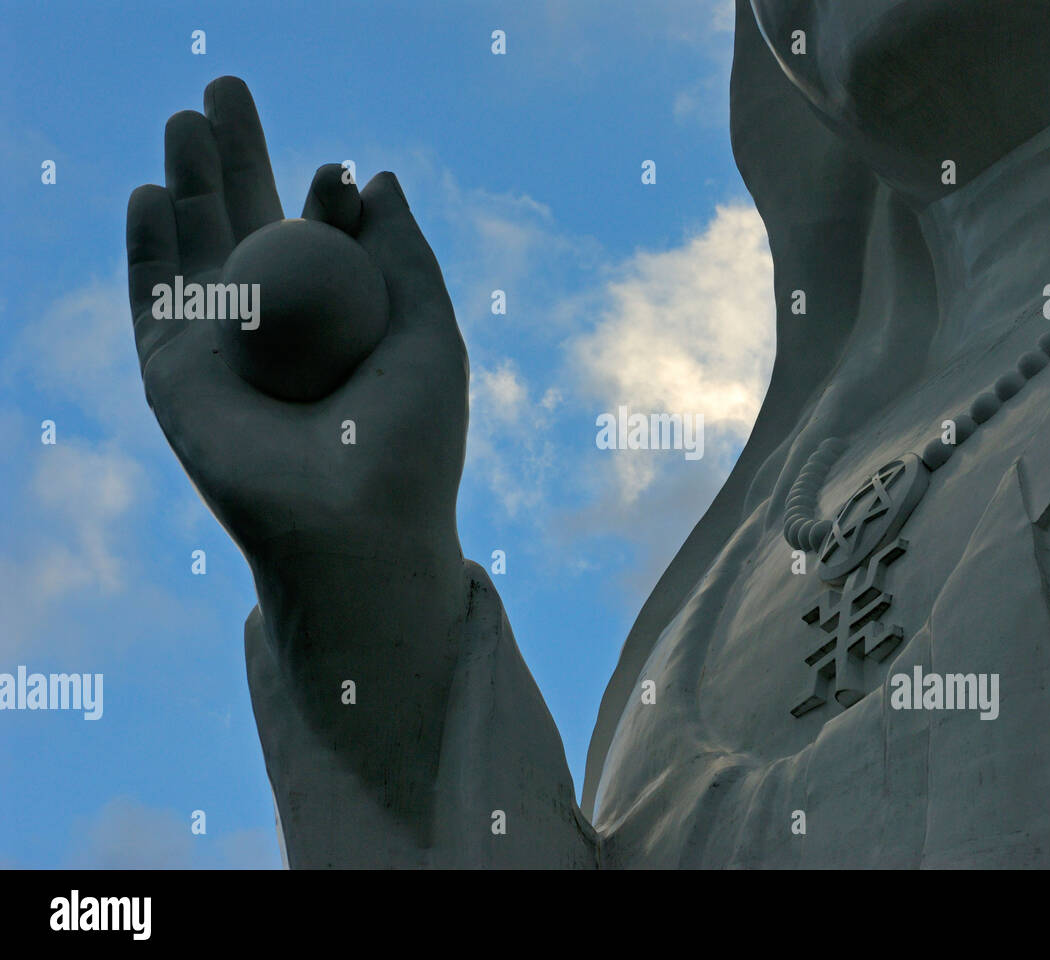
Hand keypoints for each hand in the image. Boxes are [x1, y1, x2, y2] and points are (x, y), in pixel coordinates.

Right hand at [126, 77, 467, 566]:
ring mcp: (223, 347)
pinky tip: (151, 190)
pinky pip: (154, 296)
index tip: (338, 174)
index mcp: (342, 318)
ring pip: (195, 244)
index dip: (325, 195)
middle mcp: (279, 328)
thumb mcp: (429, 328)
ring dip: (189, 178)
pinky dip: (148, 242)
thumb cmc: (411, 438)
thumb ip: (404, 252)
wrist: (354, 524)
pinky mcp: (175, 372)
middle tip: (226, 89)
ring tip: (188, 117)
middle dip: (236, 156)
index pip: (321, 235)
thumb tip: (376, 177)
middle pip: (247, 220)